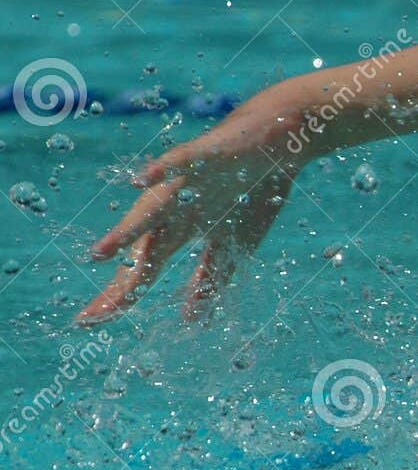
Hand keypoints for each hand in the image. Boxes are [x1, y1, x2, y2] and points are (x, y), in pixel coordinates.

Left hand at [77, 95, 300, 324]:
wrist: (275, 145)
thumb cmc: (249, 194)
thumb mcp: (230, 250)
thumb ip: (207, 283)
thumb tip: (189, 322)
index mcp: (177, 235)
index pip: (140, 272)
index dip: (118, 298)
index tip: (90, 324)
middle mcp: (171, 212)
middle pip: (139, 252)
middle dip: (118, 284)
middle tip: (91, 316)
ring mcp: (184, 185)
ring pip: (150, 211)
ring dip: (126, 232)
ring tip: (100, 255)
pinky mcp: (203, 158)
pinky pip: (178, 163)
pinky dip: (161, 171)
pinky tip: (140, 180)